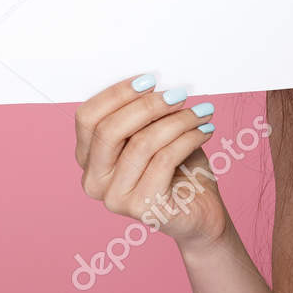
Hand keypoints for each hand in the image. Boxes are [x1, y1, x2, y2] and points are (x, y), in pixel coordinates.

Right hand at [74, 73, 228, 244]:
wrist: (200, 212)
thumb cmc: (178, 170)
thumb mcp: (157, 134)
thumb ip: (146, 115)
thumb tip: (154, 84)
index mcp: (89, 158)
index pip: (88, 118)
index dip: (116, 94)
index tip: (149, 79)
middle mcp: (94, 180)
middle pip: (109, 130)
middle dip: (147, 106)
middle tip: (179, 94)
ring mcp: (114, 197)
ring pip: (142, 143)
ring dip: (177, 121)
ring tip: (201, 112)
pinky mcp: (140, 207)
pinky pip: (164, 160)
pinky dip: (189, 138)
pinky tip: (205, 131)